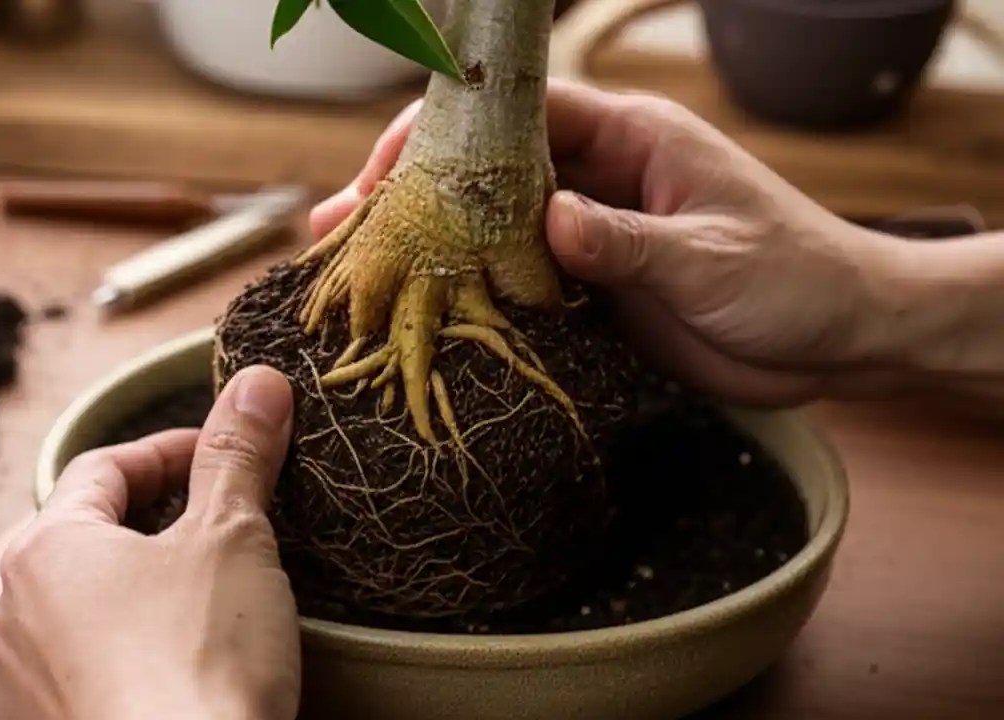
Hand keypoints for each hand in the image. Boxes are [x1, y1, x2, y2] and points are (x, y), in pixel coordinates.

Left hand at [0, 366, 299, 719]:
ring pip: (61, 606)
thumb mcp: (232, 539)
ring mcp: (14, 683)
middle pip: (69, 533)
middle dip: (135, 517)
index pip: (104, 469)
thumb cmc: (199, 665)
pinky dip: (110, 649)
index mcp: (45, 549)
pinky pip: (67, 669)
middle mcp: (9, 612)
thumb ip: (239, 456)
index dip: (174, 451)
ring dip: (118, 585)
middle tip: (197, 518)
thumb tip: (259, 380)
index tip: (227, 453)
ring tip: (181, 591)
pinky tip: (160, 663)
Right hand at [314, 81, 914, 405]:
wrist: (844, 341)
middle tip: (339, 226)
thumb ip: (629, 242)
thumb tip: (550, 224)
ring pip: (492, 230)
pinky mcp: (593, 291)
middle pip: (486, 172)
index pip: (519, 116)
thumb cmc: (799, 278)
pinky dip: (471, 298)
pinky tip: (425, 320)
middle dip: (414, 194)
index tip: (387, 169)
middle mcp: (599, 178)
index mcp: (630, 140)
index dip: (446, 133)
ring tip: (358, 275)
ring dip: (430, 250)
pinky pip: (518, 285)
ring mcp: (591, 236)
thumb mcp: (713, 258)